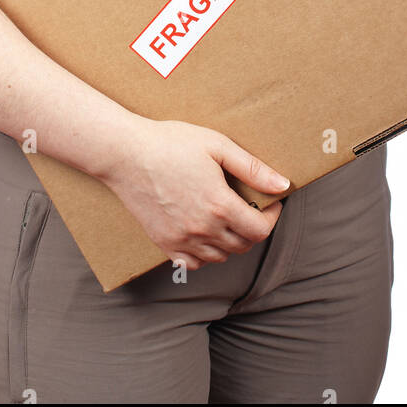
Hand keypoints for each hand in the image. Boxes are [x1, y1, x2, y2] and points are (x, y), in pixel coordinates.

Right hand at [100, 117, 287, 271]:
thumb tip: (282, 185)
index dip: (271, 218)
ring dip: (231, 241)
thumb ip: (252, 168)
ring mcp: (181, 240)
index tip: (270, 203)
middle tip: (248, 207)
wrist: (124, 153)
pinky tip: (203, 232)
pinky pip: (193, 263)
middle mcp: (203, 229)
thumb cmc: (170, 142)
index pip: (260, 230)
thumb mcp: (216, 145)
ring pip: (220, 256)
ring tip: (226, 217)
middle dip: (253, 228)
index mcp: (219, 205)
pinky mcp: (163, 243)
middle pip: (242, 245)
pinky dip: (204, 254)